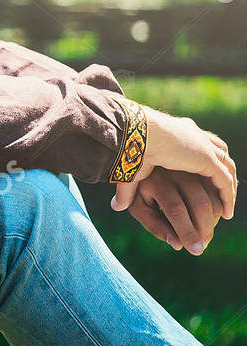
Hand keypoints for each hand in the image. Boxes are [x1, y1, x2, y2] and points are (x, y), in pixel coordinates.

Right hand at [112, 107, 236, 223]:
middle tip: (223, 192)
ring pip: (228, 169)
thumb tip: (116, 207)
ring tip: (226, 206)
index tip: (207, 180)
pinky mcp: (208, 160)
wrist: (136, 134)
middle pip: (220, 154)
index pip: (202, 144)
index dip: (207, 161)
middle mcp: (196, 137)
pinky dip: (228, 198)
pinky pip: (225, 183)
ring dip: (229, 188)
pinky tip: (226, 213)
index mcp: (180, 132)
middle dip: (224, 173)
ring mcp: (205, 148)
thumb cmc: (129, 149)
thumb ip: (129, 190)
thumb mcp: (131, 171)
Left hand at [115, 167, 226, 255]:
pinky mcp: (202, 166)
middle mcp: (175, 172)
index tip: (196, 251)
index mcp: (155, 182)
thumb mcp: (138, 207)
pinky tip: (212, 218)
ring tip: (206, 234)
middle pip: (199, 203)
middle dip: (205, 229)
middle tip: (203, 245)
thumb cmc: (139, 191)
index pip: (175, 209)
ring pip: (213, 195)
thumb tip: (178, 245)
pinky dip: (220, 205)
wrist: (142, 159)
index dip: (187, 231)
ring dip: (215, 219)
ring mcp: (190, 167)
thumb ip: (154, 225)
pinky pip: (219, 187)